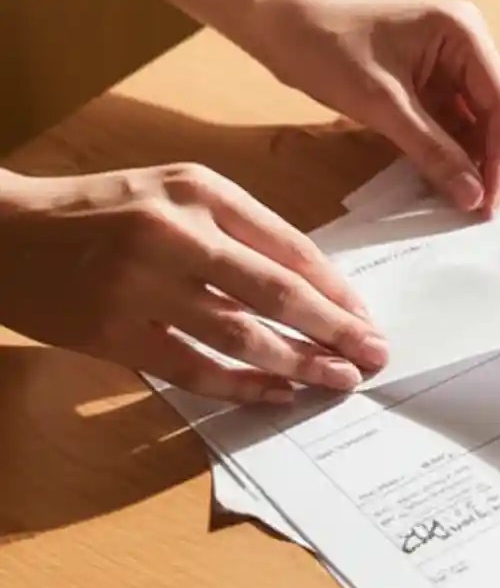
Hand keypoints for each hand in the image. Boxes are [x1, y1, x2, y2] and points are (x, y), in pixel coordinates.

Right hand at [0, 164, 387, 403]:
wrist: (2, 233)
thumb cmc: (103, 211)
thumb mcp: (174, 194)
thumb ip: (239, 230)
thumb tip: (313, 288)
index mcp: (200, 192)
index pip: (290, 246)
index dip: (336, 290)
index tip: (367, 317)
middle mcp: (176, 234)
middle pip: (277, 292)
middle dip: (336, 329)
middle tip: (374, 355)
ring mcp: (142, 287)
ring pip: (242, 336)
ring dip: (299, 364)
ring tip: (338, 380)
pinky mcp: (114, 333)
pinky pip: (195, 369)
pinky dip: (243, 386)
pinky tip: (279, 394)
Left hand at [170, 0, 499, 216]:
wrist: (272, 19)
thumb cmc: (323, 42)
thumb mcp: (381, 103)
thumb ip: (432, 150)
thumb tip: (472, 196)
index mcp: (463, 33)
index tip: (491, 203)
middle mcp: (464, 42)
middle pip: (495, 112)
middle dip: (489, 160)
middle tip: (480, 209)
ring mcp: (445, 59)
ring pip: (473, 120)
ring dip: (468, 159)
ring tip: (460, 201)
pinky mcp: (424, 77)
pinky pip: (447, 120)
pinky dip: (445, 150)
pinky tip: (440, 180)